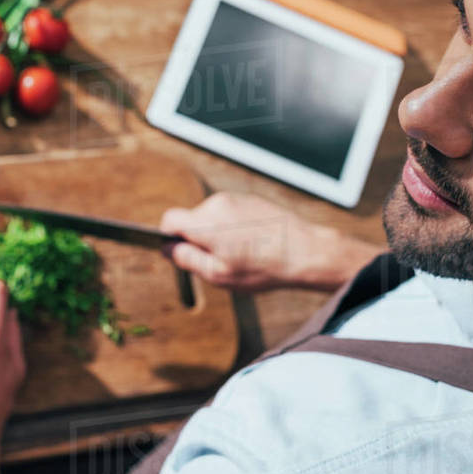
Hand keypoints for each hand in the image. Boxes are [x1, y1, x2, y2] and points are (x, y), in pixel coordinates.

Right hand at [159, 192, 383, 291]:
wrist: (305, 251)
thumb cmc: (263, 267)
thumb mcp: (218, 274)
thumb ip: (187, 259)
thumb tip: (167, 249)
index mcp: (205, 222)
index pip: (169, 220)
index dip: (170, 238)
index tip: (181, 252)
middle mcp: (217, 204)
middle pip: (192, 219)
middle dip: (198, 239)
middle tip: (220, 261)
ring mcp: (236, 199)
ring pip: (212, 217)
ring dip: (218, 234)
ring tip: (243, 253)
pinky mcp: (251, 200)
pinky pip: (231, 213)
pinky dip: (235, 228)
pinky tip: (253, 244)